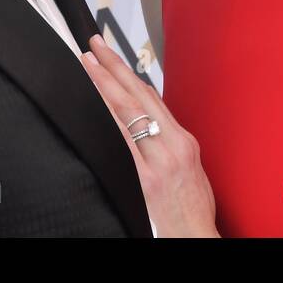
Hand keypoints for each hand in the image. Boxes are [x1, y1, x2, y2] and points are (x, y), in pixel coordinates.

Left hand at [80, 34, 218, 236]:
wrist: (195, 234)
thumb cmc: (193, 204)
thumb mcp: (190, 162)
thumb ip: (167, 134)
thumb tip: (146, 108)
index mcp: (183, 139)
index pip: (151, 97)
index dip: (128, 73)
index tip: (111, 55)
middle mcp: (172, 145)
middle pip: (137, 97)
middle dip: (113, 68)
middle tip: (93, 48)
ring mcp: (157, 161)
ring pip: (127, 114)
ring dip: (103, 87)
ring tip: (87, 67)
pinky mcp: (144, 179)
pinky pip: (121, 143)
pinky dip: (106, 121)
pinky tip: (92, 107)